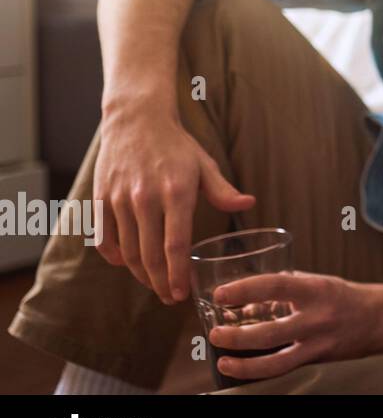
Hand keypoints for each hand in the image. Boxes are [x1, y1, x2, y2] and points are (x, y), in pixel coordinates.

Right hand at [95, 110, 254, 304]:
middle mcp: (145, 198)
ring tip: (155, 284)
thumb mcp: (204, 164)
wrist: (136, 119)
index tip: (182, 294)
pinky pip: (104, 239)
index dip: (178, 274)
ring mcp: (119, 200)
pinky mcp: (100, 199)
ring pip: (127, 252)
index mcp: (176, 192)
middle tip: (171, 298)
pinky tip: (128, 264)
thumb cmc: (176, 146)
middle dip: (161, 283)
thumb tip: (249, 204)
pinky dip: (115, 257)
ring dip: (140, 274)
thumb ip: (223, 190)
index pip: (175, 245)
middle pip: (150, 256)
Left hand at [207, 272, 373, 381]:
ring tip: (223, 361)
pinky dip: (261, 371)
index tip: (221, 294)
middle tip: (214, 333)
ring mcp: (318, 344)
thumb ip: (284, 289)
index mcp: (316, 290)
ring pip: (276, 362)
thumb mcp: (317, 282)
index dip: (245, 289)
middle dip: (237, 336)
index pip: (274, 287)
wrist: (378, 319)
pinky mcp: (317, 361)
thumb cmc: (343, 297)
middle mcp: (317, 318)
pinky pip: (285, 369)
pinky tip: (244, 370)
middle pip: (270, 333)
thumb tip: (247, 301)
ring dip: (245, 365)